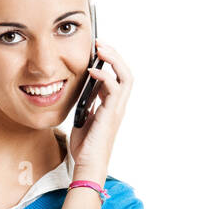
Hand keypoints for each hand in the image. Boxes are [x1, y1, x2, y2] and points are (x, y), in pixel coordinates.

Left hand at [68, 40, 132, 175]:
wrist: (87, 164)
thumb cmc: (85, 147)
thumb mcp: (83, 118)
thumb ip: (87, 103)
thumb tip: (83, 88)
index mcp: (111, 106)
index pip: (117, 77)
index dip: (109, 62)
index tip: (95, 51)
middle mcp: (118, 105)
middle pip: (125, 72)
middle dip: (114, 55)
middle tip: (99, 43)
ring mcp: (117, 109)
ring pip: (125, 76)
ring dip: (113, 59)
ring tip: (100, 49)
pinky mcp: (111, 113)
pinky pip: (114, 87)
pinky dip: (104, 76)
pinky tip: (91, 72)